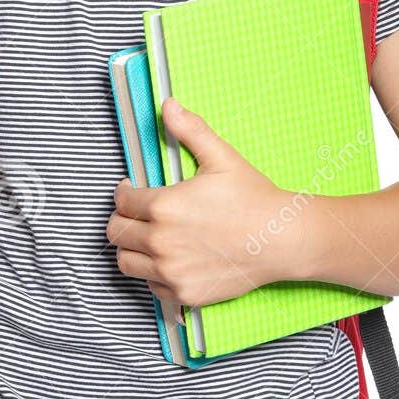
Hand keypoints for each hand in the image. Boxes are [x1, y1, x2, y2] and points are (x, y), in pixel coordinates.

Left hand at [106, 97, 289, 310]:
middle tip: (137, 215)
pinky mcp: (183, 293)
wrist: (282, 239)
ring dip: (132, 249)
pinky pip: (151, 287)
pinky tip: (169, 260)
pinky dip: (154, 275)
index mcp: (164, 207)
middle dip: (123, 220)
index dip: (124, 193)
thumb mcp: (222, 157)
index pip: (121, 202)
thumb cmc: (254, 199)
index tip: (131, 191)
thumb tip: (168, 105)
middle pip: (116, 232)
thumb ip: (190, 131)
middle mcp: (161, 242)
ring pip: (126, 262)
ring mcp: (171, 271)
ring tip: (147, 238)